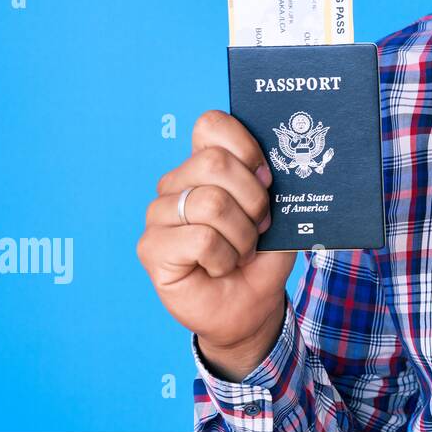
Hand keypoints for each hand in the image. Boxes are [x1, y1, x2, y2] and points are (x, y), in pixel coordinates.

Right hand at [136, 110, 296, 376]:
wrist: (250, 306)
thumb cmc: (261, 255)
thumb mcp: (277, 212)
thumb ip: (269, 182)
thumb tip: (279, 159)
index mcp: (203, 165)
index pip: (211, 125)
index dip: (246, 147)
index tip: (267, 178)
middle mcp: (176, 184)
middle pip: (215, 162)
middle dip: (253, 198)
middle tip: (259, 225)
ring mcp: (159, 215)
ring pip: (210, 202)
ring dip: (241, 234)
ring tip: (240, 251)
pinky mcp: (151, 248)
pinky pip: (200, 238)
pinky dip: (224, 257)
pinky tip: (219, 268)